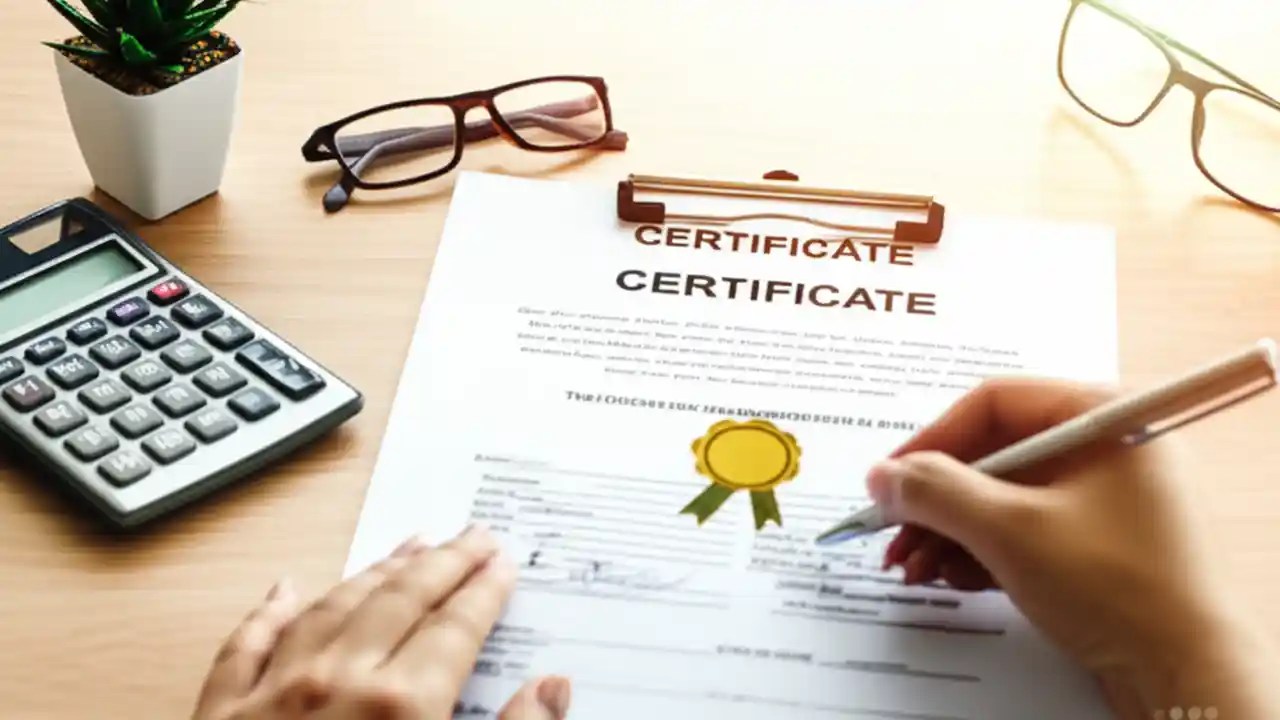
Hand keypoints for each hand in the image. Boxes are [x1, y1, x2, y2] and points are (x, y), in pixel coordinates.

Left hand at [191, 525, 571, 719]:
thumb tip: (552, 688)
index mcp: (405, 708)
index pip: (457, 625)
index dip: (485, 589)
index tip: (502, 562)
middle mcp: (339, 683)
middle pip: (401, 600)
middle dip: (442, 562)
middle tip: (470, 533)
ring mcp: (274, 695)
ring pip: (333, 607)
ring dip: (374, 570)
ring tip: (406, 544)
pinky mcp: (219, 718)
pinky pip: (245, 647)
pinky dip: (267, 612)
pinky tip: (284, 589)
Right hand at [866, 378, 1279, 719]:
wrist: (1185, 672)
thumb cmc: (1120, 589)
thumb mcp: (1011, 530)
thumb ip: (937, 493)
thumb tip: (882, 476)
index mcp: (1101, 417)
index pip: (995, 403)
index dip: (933, 439)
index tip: (891, 478)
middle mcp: (1103, 447)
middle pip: (993, 454)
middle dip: (935, 500)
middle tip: (893, 532)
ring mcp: (1101, 497)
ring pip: (1001, 497)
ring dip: (949, 531)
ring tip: (912, 567)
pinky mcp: (1093, 543)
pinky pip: (1022, 530)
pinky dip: (981, 551)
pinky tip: (949, 577)